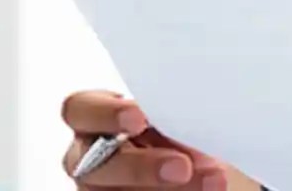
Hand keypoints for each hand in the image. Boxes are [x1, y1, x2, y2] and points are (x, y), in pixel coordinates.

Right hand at [60, 89, 260, 190]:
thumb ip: (178, 116)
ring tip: (210, 184)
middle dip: (141, 166)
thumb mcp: (188, 120)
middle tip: (182, 166)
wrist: (211, 172)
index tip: (140, 118)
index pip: (79, 109)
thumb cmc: (194, 137)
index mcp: (102, 118)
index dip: (105, 113)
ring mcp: (97, 189)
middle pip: (94, 163)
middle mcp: (91, 156)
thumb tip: (194, 115)